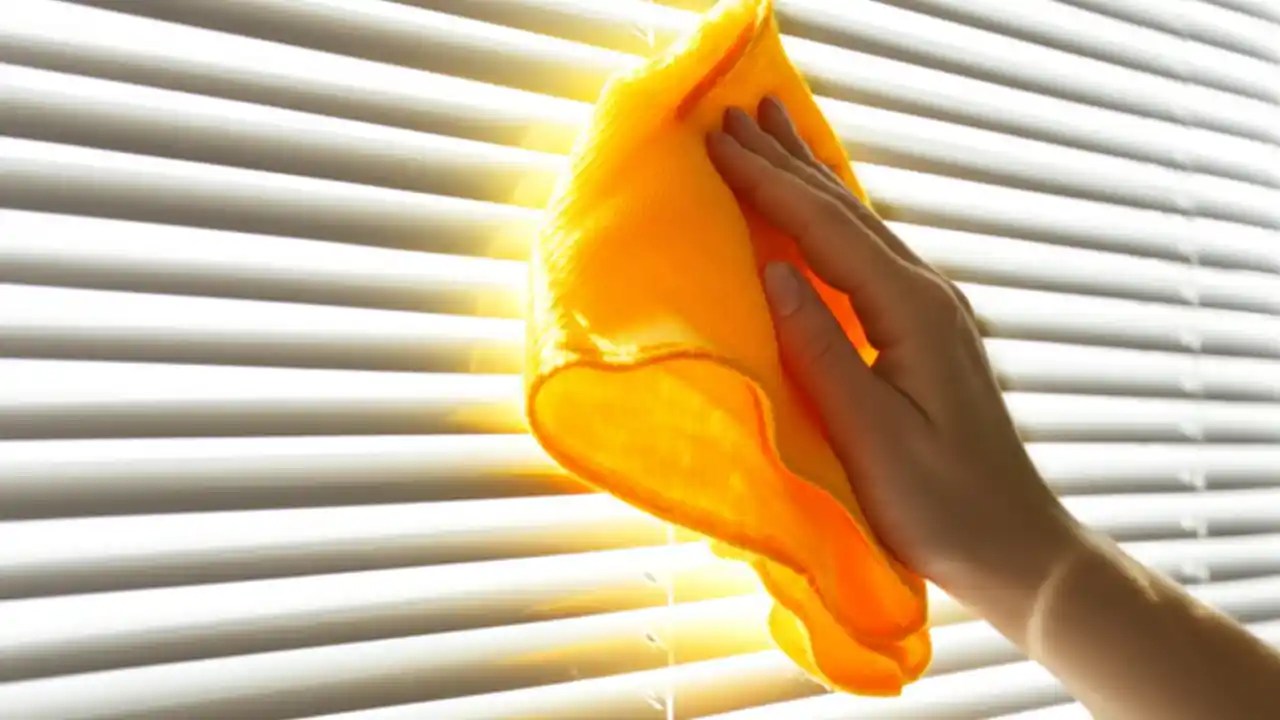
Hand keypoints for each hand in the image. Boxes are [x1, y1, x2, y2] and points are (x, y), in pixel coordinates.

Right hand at [706, 97, 1081, 633]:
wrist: (1015, 545)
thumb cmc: (941, 506)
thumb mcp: (873, 437)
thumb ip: (822, 350)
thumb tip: (772, 270)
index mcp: (913, 312)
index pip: (826, 231)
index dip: (768, 182)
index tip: (717, 141)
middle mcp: (929, 296)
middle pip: (846, 213)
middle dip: (787, 160)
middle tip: (736, 111)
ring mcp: (934, 311)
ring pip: (861, 227)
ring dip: (811, 179)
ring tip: (776, 132)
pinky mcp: (927, 334)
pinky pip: (869, 254)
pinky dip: (831, 219)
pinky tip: (821, 213)